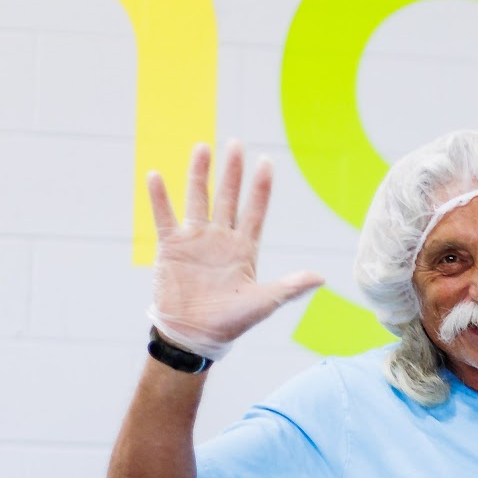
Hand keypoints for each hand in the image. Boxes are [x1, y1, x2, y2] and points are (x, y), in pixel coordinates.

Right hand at [146, 141, 322, 359]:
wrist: (195, 335)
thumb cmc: (231, 321)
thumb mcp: (264, 302)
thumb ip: (290, 287)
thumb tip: (321, 277)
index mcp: (244, 248)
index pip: (255, 210)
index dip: (261, 187)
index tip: (267, 162)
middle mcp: (221, 238)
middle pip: (228, 197)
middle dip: (233, 171)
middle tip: (237, 143)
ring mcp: (195, 239)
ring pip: (198, 198)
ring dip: (199, 173)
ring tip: (202, 147)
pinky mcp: (170, 246)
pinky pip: (164, 216)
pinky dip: (160, 197)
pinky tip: (156, 175)